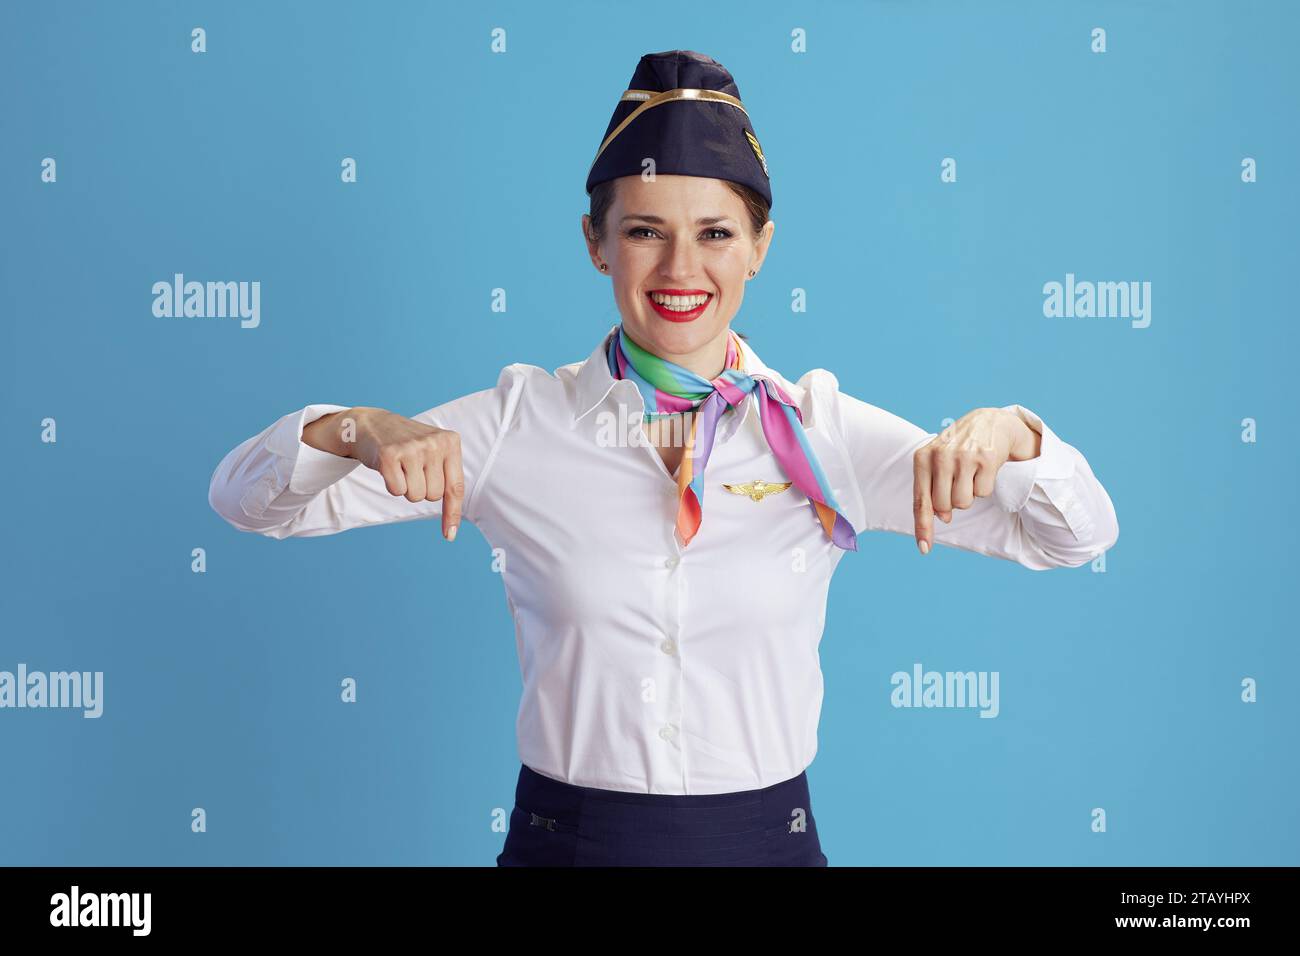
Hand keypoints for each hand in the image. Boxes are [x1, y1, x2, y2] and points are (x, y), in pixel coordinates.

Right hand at [349, 408, 464, 540]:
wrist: (373, 424)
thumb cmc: (409, 446)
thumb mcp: (435, 452)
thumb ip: (448, 479)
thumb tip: (452, 530)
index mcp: (450, 442)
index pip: (455, 487)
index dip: (452, 513)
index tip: (449, 536)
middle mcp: (434, 443)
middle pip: (434, 495)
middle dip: (421, 490)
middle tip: (412, 470)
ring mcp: (411, 448)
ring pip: (415, 495)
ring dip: (406, 488)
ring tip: (402, 467)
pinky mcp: (389, 455)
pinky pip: (397, 491)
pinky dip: (392, 486)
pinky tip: (389, 467)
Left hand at [912, 407, 1038, 554]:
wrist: (988, 421)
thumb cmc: (956, 448)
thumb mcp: (937, 463)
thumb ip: (933, 491)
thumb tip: (943, 518)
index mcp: (922, 458)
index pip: (921, 500)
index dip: (923, 527)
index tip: (924, 549)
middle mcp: (941, 456)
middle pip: (944, 506)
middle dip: (952, 504)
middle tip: (958, 483)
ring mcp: (964, 456)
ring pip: (964, 502)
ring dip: (969, 495)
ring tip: (970, 475)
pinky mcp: (987, 458)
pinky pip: (983, 492)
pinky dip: (984, 486)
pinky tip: (983, 469)